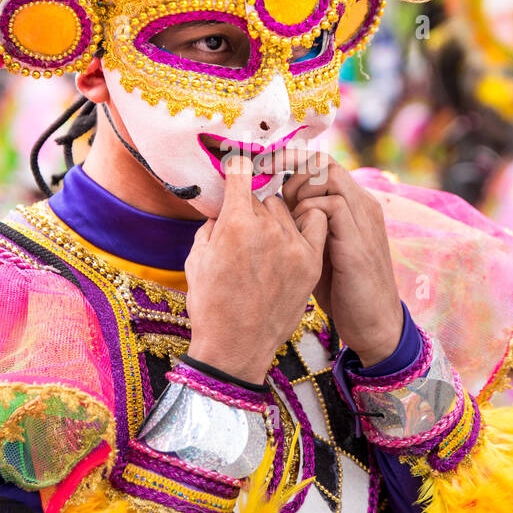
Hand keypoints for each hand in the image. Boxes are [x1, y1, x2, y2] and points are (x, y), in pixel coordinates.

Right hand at [185, 155, 327, 384]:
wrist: (236, 348)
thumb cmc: (210, 305)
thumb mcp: (196, 259)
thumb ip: (211, 224)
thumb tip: (222, 205)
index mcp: (234, 223)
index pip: (240, 172)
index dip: (236, 166)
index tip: (237, 164)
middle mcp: (266, 228)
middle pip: (262, 196)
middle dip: (251, 206)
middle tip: (245, 227)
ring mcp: (292, 245)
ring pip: (285, 210)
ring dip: (275, 218)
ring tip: (264, 244)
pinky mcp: (311, 262)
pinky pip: (316, 222)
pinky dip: (306, 221)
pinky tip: (294, 234)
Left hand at [282, 152, 402, 365]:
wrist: (374, 324)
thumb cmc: (342, 289)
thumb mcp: (320, 247)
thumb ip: (304, 224)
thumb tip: (270, 206)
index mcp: (355, 204)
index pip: (322, 163)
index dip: (290, 160)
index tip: (261, 168)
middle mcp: (363, 205)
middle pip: (324, 160)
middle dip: (289, 168)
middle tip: (270, 192)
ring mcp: (364, 221)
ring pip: (329, 175)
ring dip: (299, 190)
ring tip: (287, 215)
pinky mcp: (358, 242)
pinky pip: (331, 206)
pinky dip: (307, 213)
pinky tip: (297, 235)